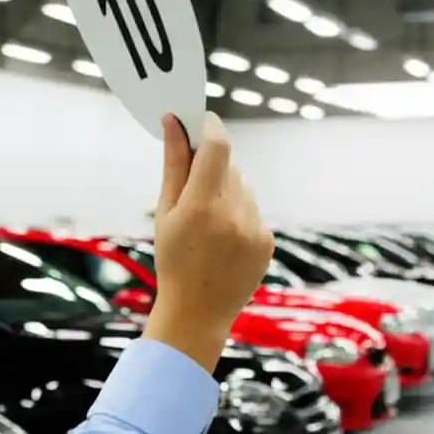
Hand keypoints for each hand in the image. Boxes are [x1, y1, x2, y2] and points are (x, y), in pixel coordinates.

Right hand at [143, 112, 272, 371]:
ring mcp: (255, 229)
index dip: (211, 128)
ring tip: (207, 225)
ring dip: (226, 192)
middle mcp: (233, 215)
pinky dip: (239, 215)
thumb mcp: (165, 213)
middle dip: (212, 164)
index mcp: (201, 207)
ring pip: (242, 188)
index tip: (202, 120)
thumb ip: (174, 165)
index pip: (217, 147)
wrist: (198, 312)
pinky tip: (223, 240)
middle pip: (229, 167)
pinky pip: (253, 211)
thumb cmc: (173, 261)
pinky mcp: (268, 241)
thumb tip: (174, 122)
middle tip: (194, 177)